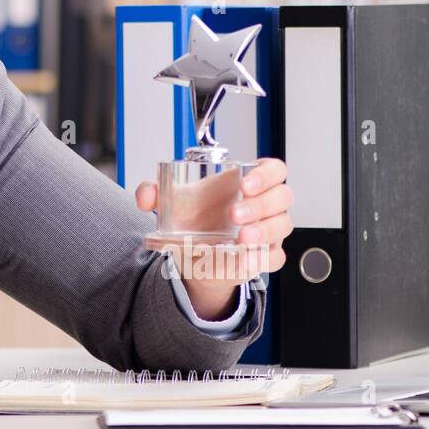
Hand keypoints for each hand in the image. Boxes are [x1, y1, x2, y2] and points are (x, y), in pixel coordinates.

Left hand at [135, 157, 293, 321]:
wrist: (194, 255)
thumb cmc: (195, 219)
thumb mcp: (173, 201)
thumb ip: (155, 192)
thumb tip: (145, 196)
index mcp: (248, 183)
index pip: (274, 170)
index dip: (266, 174)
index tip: (245, 184)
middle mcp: (264, 205)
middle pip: (283, 196)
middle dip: (261, 204)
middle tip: (235, 213)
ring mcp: (269, 231)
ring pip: (282, 226)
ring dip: (263, 230)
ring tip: (240, 237)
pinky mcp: (266, 256)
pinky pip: (274, 257)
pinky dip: (260, 258)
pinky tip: (243, 259)